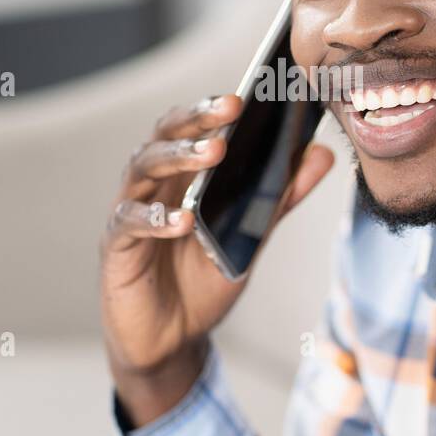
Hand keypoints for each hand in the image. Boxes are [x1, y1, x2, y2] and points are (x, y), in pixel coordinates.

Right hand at [99, 92, 334, 425]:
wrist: (171, 342)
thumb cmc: (201, 282)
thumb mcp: (248, 238)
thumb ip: (279, 198)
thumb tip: (320, 153)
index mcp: (182, 176)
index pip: (192, 128)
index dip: (214, 108)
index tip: (250, 93)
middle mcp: (153, 185)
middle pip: (164, 136)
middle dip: (196, 118)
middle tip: (231, 107)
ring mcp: (131, 213)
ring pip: (143, 169)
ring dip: (178, 157)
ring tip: (214, 153)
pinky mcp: (116, 249)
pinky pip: (130, 224)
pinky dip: (155, 220)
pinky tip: (182, 221)